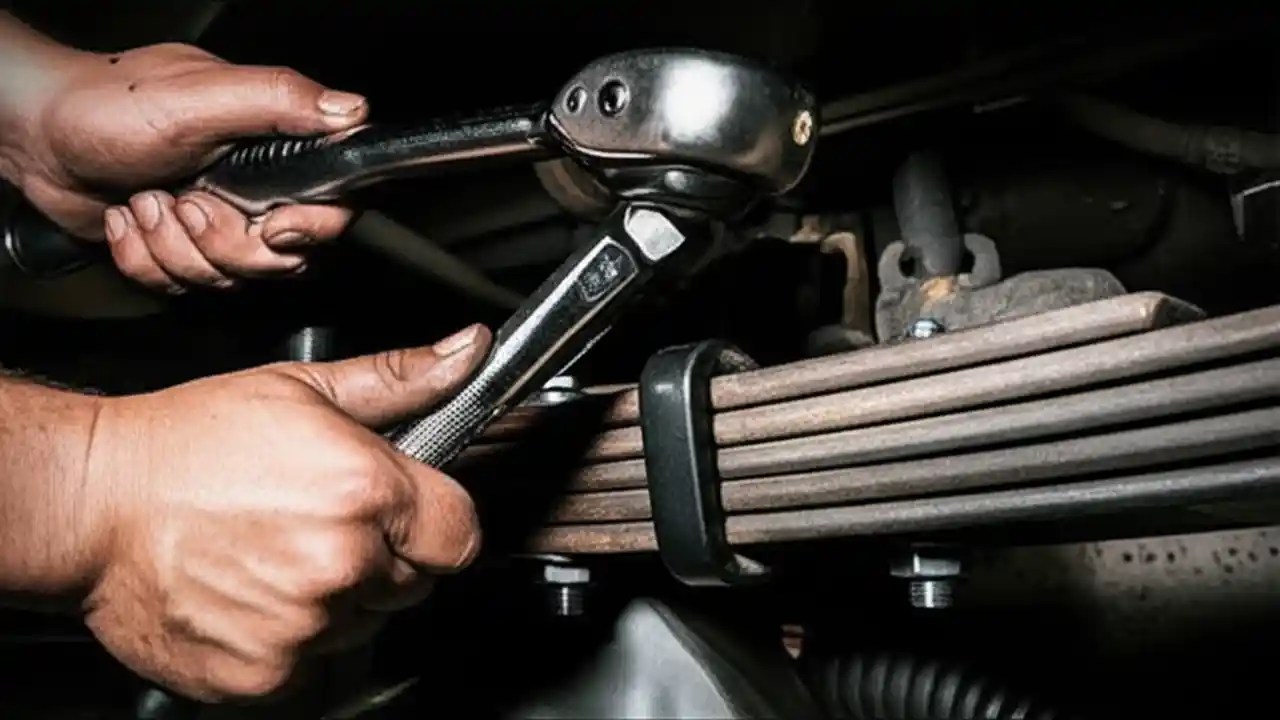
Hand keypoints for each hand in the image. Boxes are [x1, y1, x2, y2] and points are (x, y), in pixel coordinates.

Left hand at [17, 42, 367, 291]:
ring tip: (146, 199)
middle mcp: (254, 191)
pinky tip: (128, 219)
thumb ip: (279, 100)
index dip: (310, 229)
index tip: (272, 224)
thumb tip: (351, 111)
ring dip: (172, 247)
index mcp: (273, 151)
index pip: (333, 209)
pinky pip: (180, 287)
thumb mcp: (199, 96)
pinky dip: (142, 259)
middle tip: (184, 201)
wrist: (35, 134)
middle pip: (280, 260)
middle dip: (221, 242)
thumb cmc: (106, 105)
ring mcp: (218, 225)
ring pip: (226, 279)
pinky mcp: (181, 252)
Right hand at [79, 324, 490, 700]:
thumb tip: (468, 351)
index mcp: (366, 490)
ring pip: (367, 622)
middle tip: (321, 522)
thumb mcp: (303, 389)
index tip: (407, 513)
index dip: (435, 520)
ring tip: (278, 553)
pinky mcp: (268, 673)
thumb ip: (400, 379)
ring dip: (340, 596)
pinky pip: (318, 665)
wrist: (92, 503)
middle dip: (386, 555)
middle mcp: (343, 561)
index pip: (460, 533)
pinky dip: (297, 639)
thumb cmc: (188, 443)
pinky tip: (257, 593)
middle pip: (417, 581)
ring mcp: (306, 625)